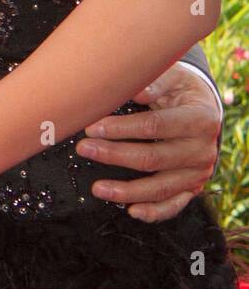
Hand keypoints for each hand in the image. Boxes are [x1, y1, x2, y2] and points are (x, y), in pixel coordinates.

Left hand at [76, 63, 220, 221]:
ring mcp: (198, 172)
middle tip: (84, 148)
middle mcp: (202, 149)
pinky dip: (154, 211)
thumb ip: (152, 83)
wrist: (204, 108)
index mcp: (199, 119)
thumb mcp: (171, 76)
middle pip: (153, 158)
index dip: (122, 128)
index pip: (155, 126)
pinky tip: (132, 211)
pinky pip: (174, 204)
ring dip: (128, 191)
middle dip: (115, 156)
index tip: (92, 127)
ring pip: (161, 187)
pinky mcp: (193, 187)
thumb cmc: (180, 89)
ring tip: (98, 188)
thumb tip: (134, 90)